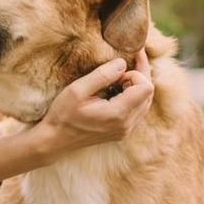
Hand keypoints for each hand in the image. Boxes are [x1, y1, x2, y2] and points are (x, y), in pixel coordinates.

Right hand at [38, 51, 153, 154]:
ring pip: (146, 101)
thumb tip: (123, 63)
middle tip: (121, 67)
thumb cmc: (63, 115)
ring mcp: (125, 130)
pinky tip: (118, 91)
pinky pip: (138, 110)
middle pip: (149, 93)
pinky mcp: (122, 132)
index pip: (146, 87)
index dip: (135, 73)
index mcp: (117, 114)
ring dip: (136, 86)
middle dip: (139, 76)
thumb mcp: (77, 90)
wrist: (54, 140)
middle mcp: (126, 125)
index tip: (116, 72)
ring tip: (118, 79)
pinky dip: (133, 96)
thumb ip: (102, 75)